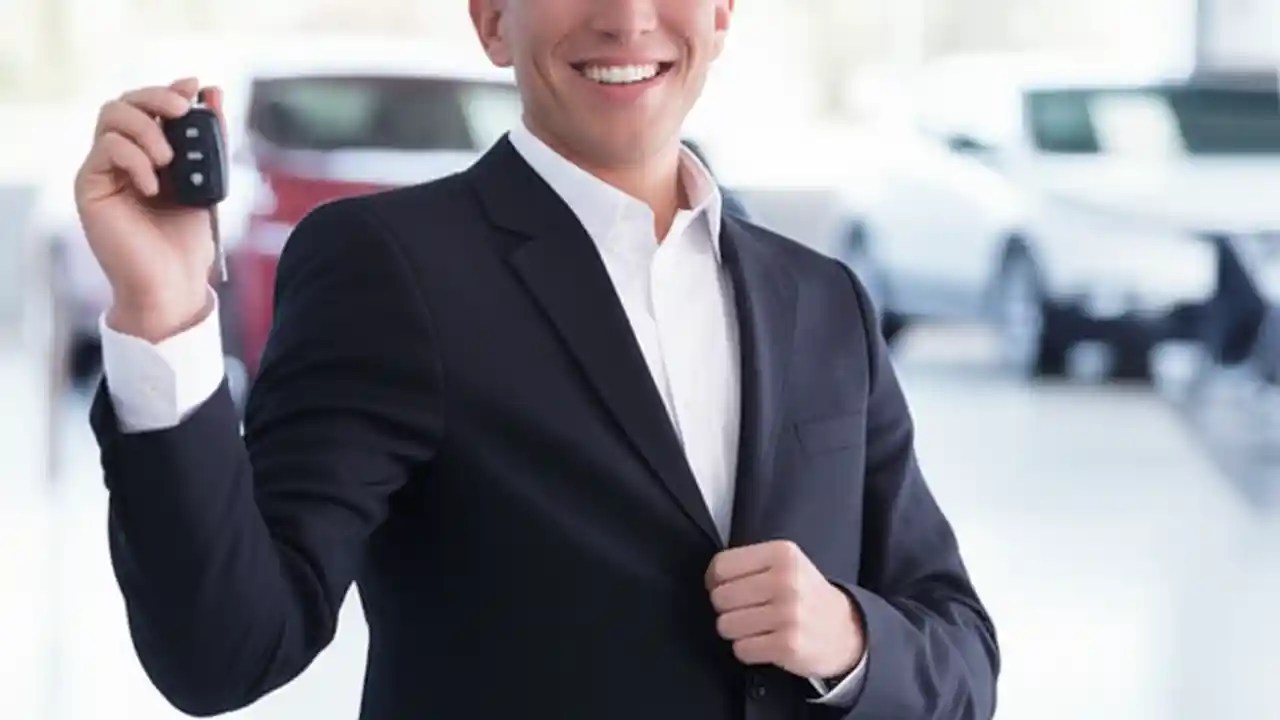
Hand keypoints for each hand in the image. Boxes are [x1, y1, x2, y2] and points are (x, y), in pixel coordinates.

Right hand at [73, 77, 222, 341]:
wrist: (172, 284)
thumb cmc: (187, 241)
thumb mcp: (208, 182)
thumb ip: (209, 141)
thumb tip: (212, 92)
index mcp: (148, 155)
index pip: (149, 107)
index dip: (169, 90)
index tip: (195, 86)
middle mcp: (122, 158)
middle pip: (125, 102)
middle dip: (156, 97)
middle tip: (182, 110)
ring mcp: (104, 171)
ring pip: (111, 117)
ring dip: (146, 129)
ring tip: (170, 160)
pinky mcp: (91, 187)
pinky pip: (106, 149)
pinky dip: (134, 159)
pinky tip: (154, 186)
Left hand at [706, 540, 863, 679]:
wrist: (845, 631)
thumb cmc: (805, 595)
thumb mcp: (785, 563)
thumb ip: (749, 564)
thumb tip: (710, 580)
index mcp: (782, 554)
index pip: (721, 565)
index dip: (715, 581)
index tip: (727, 588)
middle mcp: (786, 581)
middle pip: (720, 597)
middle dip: (727, 608)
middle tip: (747, 611)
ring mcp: (788, 614)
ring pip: (726, 625)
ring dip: (736, 631)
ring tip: (757, 627)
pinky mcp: (788, 645)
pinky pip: (741, 649)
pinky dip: (747, 650)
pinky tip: (765, 642)